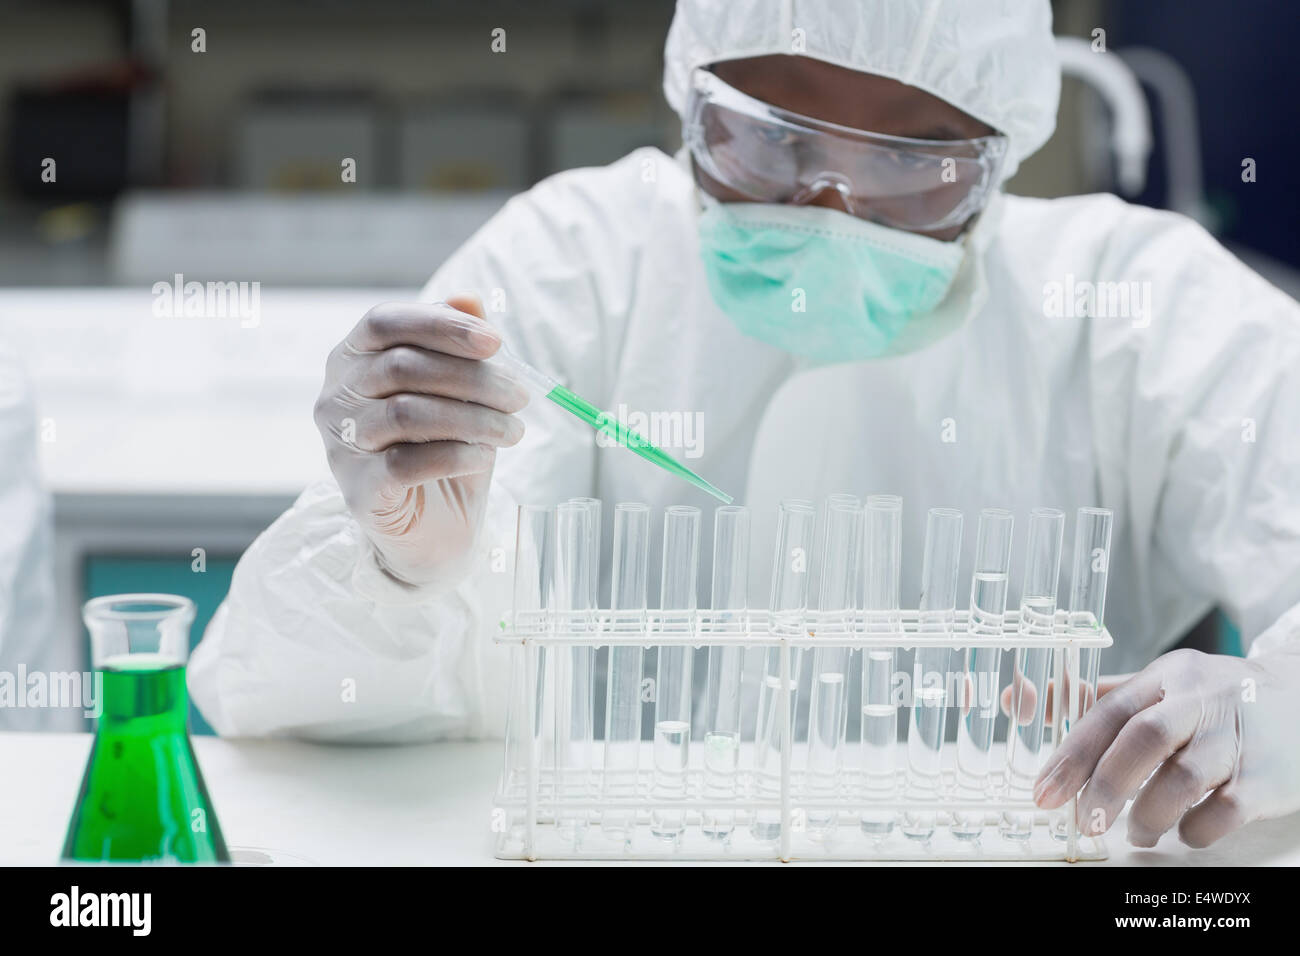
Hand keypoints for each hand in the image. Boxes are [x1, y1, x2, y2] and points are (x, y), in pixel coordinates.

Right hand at [314, 295, 527, 588]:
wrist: (433, 526)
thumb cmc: (442, 446)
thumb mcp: (458, 391)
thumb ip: (459, 345)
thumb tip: (470, 297)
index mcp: (353, 358)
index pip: (385, 322)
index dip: (442, 325)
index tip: (496, 342)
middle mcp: (336, 395)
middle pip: (403, 367)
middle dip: (473, 378)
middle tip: (520, 397)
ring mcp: (341, 444)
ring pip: (408, 414)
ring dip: (474, 419)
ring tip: (514, 431)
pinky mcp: (359, 490)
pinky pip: (408, 463)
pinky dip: (457, 455)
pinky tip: (485, 457)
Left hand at [1033, 646, 1299, 847]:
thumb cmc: (1215, 700)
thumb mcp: (1163, 684)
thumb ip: (1102, 698)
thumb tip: (1025, 699)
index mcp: (1166, 677)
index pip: (1110, 710)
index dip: (1072, 752)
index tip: (1045, 790)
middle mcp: (1201, 701)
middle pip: (1145, 738)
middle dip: (1106, 784)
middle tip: (1084, 819)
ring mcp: (1237, 739)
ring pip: (1183, 778)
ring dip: (1148, 814)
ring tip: (1136, 832)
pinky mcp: (1267, 777)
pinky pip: (1224, 810)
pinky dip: (1195, 829)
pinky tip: (1184, 831)